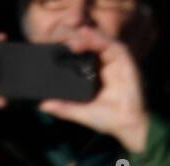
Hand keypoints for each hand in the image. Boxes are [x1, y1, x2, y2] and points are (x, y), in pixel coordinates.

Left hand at [38, 27, 148, 153]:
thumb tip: (42, 105)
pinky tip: (89, 37)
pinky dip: (100, 39)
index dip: (70, 50)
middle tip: (63, 40)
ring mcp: (115, 63)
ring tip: (74, 39)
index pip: (82, 57)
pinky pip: (113, 45)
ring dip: (87, 38)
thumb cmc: (107, 119)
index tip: (56, 49)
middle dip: (77, 41)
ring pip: (101, 42)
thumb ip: (63, 107)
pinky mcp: (125, 61)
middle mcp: (104, 66)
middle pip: (90, 46)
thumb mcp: (80, 112)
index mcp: (94, 75)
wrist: (127, 125)